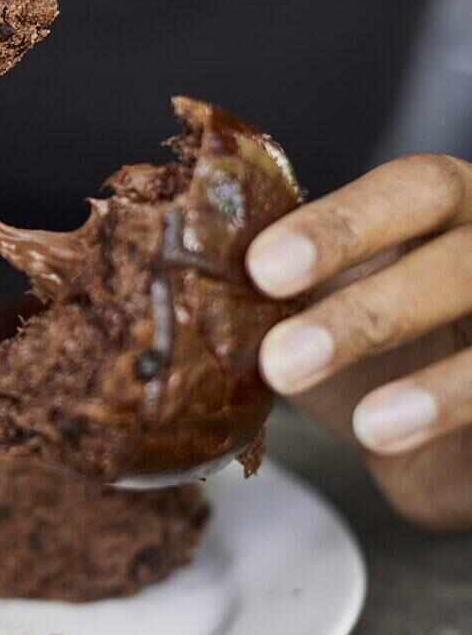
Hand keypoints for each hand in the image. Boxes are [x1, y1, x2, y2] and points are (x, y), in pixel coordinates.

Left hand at [246, 155, 471, 529]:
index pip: (411, 190)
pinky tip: (403, 444)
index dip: (342, 225)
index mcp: (449, 206)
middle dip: (370, 311)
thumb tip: (190, 302)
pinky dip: (458, 413)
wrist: (450, 434)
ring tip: (364, 428)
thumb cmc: (387, 351)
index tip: (262, 269)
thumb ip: (285, 298)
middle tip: (282, 359)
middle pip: (459, 260)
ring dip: (435, 385)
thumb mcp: (331, 310)